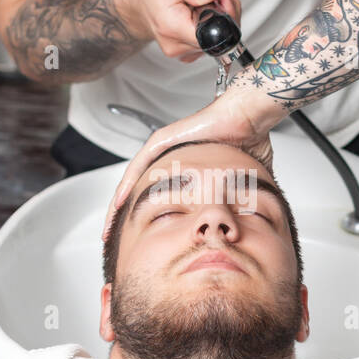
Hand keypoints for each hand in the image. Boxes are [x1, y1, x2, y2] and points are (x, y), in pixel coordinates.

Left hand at [100, 83, 281, 240]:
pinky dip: (127, 184)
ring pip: (133, 180)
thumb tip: (238, 225)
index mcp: (184, 170)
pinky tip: (119, 202)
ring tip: (110, 225)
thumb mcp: (234, 182)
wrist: (248, 118)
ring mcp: (164, 148)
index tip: (137, 240)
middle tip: (113, 237)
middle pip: (138, 192)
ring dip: (119, 204)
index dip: (147, 220)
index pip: (156, 199)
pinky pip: (139, 165)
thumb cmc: (246, 142)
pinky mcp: (162, 139)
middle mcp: (169, 159)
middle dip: (124, 217)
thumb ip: (230, 200)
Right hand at [116, 0, 240, 62]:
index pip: (211, 34)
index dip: (223, 15)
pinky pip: (211, 40)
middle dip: (223, 12)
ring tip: (204, 0)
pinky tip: (204, 11)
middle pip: (218, 37)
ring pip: (218, 38)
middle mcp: (176, 44)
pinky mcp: (188, 51)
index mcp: (172, 26)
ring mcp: (182, 50)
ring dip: (219, 17)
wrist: (139, 0)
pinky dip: (214, 24)